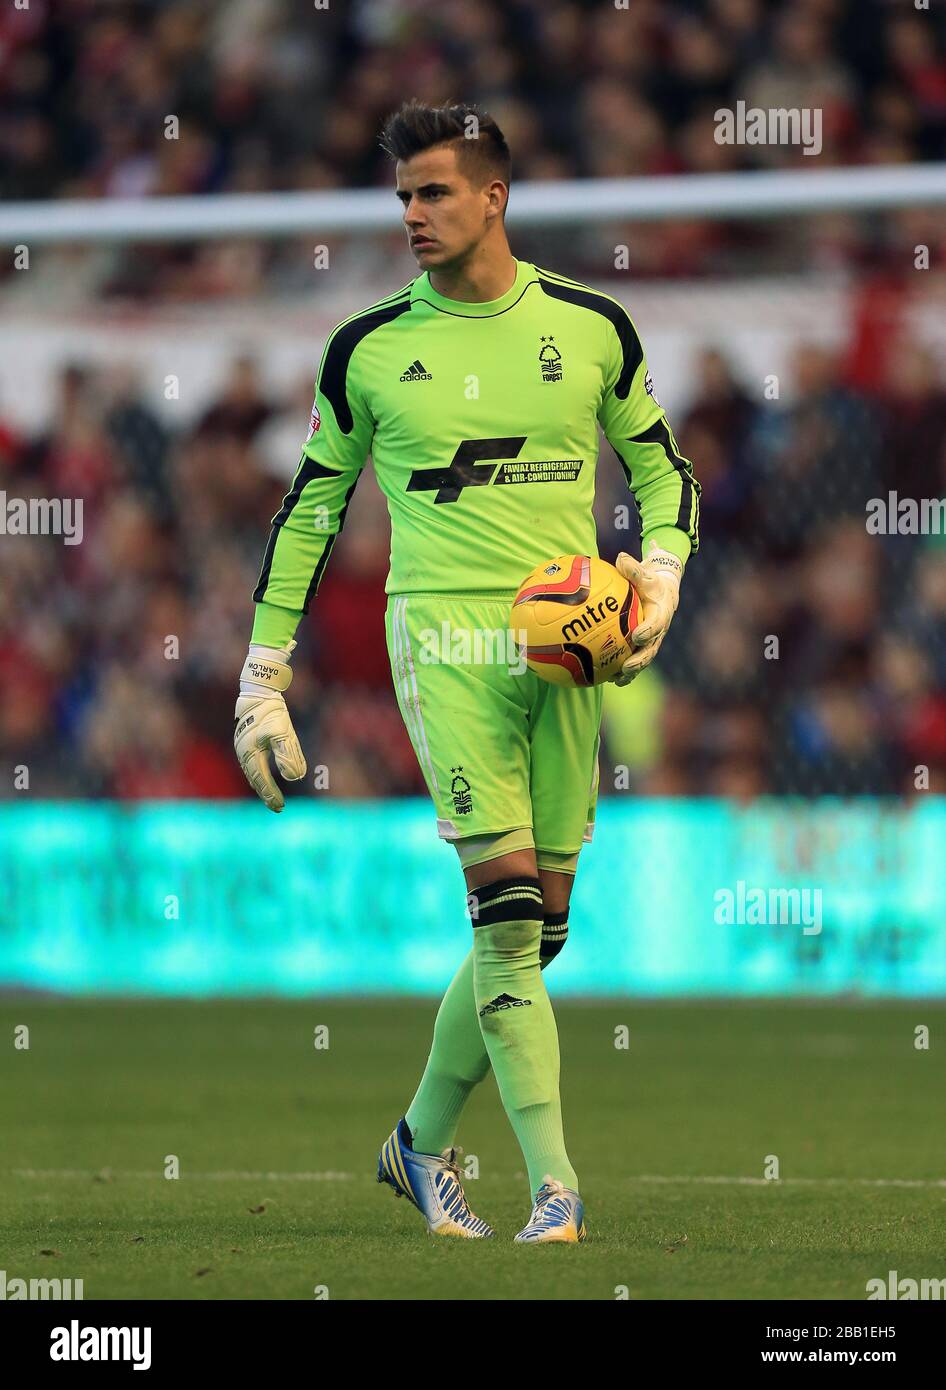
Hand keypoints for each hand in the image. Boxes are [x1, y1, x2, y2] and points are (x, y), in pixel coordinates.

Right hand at [234, 641, 306, 810]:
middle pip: (255, 779)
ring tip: (271, 797)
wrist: (258, 691)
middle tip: (278, 807)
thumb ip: (288, 754)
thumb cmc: (270, 711)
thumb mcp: (283, 731)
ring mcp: (243, 747)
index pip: (262, 780)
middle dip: (266, 794)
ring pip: (252, 773)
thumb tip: (294, 776)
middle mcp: (243, 752)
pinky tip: (265, 777)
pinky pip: (251, 764)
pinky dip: (258, 774)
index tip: (280, 807)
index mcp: (250, 753)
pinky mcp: (246, 741)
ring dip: (262, 785)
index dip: (271, 794)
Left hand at [613, 542, 682, 686]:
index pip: (656, 624)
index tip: (637, 635)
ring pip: (643, 659)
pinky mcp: (644, 647)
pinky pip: (635, 661)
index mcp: (660, 613)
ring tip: (617, 679)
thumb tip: (620, 558)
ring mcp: (652, 641)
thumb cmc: (650, 582)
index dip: (648, 631)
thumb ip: (633, 568)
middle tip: (626, 666)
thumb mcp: (644, 573)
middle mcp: (658, 631)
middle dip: (639, 659)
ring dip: (632, 671)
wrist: (662, 593)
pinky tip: (608, 680)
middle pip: (651, 649)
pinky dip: (624, 673)